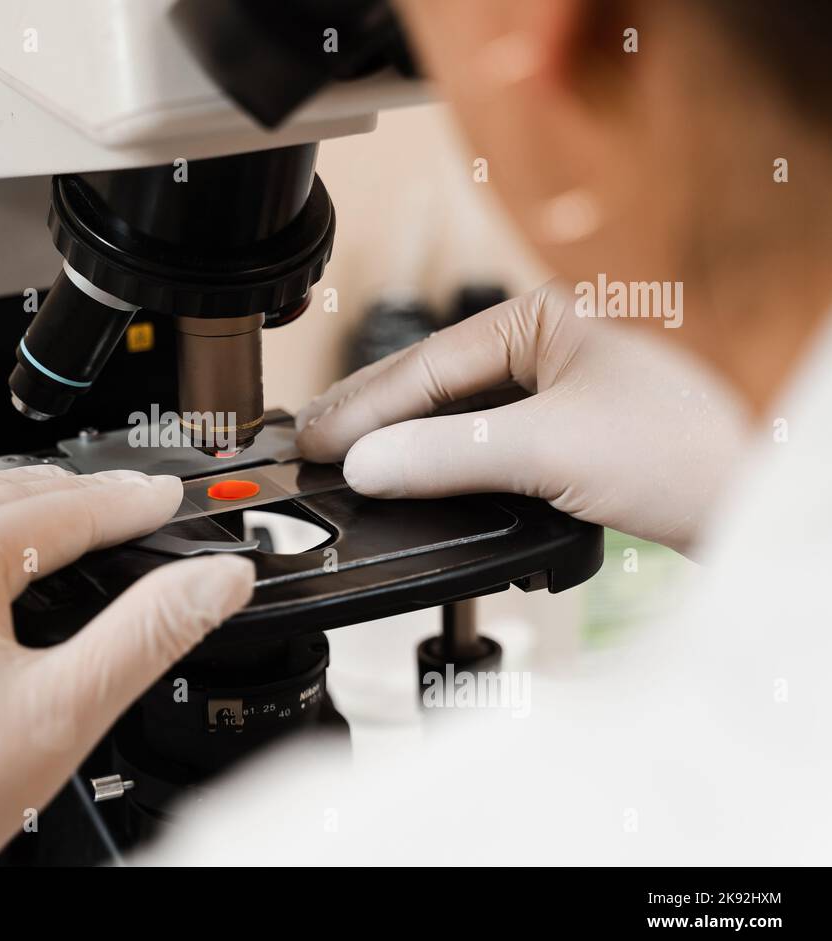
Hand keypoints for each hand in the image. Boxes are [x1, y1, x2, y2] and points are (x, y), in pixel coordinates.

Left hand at [0, 443, 253, 865]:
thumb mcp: (64, 708)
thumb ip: (148, 633)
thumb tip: (213, 582)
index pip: (64, 513)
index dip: (128, 505)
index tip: (166, 501)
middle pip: (3, 499)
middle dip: (76, 498)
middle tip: (128, 502)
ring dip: (2, 497)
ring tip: (50, 492)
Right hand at [296, 282, 747, 553]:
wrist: (752, 504)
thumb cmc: (681, 456)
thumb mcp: (547, 449)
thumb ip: (446, 454)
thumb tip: (365, 463)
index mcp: (541, 319)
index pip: (428, 363)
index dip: (364, 407)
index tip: (313, 441)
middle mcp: (544, 348)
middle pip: (432, 382)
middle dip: (369, 415)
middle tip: (306, 444)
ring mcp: (552, 393)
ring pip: (452, 413)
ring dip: (399, 439)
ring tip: (343, 459)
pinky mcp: (560, 438)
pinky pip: (478, 441)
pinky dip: (435, 460)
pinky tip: (406, 474)